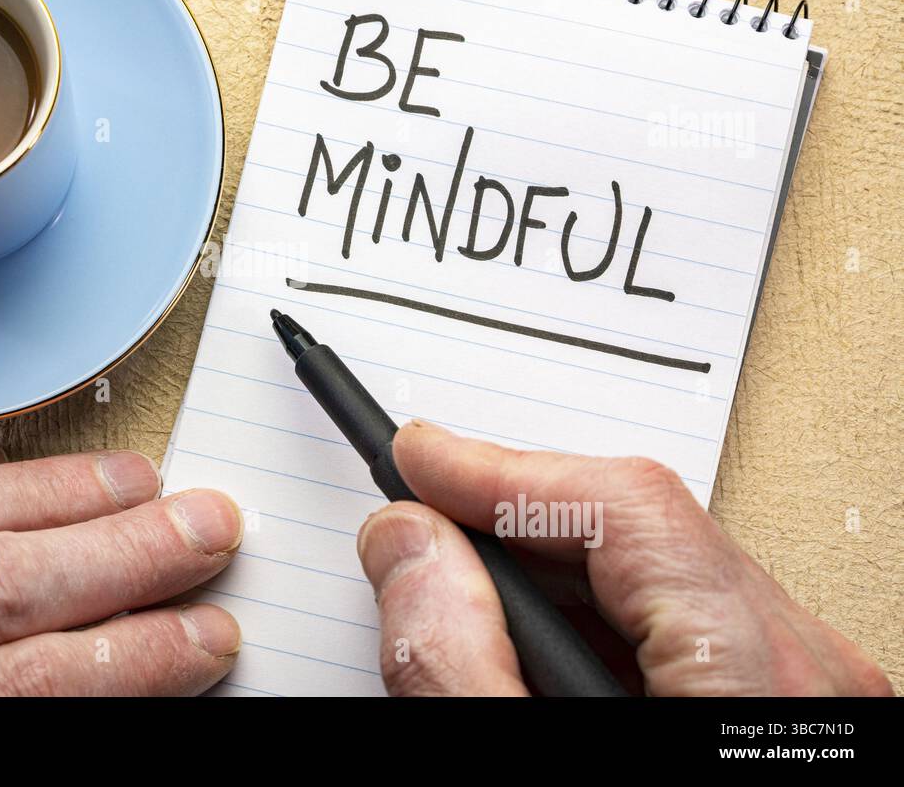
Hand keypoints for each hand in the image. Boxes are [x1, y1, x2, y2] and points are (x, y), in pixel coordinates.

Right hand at [356, 421, 891, 695]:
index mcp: (757, 682)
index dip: (503, 468)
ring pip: (660, 573)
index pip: (624, 506)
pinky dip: (593, 619)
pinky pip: (684, 623)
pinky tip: (534, 647)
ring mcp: (805, 692)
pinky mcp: (782, 709)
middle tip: (420, 528)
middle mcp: (806, 675)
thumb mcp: (518, 758)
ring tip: (466, 597)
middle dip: (513, 520)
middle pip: (642, 527)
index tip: (421, 456)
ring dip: (549, 572)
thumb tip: (405, 542)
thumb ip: (456, 661)